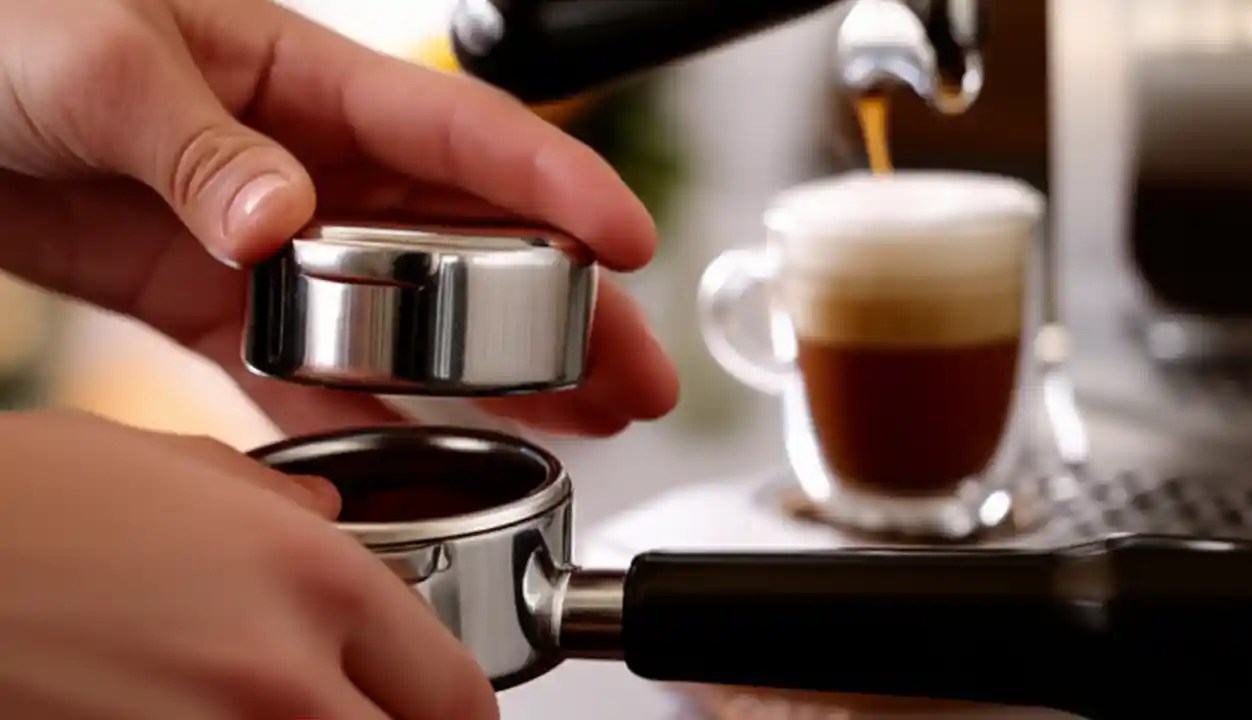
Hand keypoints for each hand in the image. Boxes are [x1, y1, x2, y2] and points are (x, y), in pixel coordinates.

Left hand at [0, 0, 678, 437]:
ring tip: (578, 422)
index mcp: (309, 83)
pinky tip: (429, 457)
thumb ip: (196, 142)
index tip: (629, 241)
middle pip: (477, 244)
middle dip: (569, 309)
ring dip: (500, 374)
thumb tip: (280, 220)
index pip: (464, 135)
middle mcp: (316, 168)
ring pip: (418, 318)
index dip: (558, 184)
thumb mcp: (94, 58)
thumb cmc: (3, 28)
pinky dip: (367, 418)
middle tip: (635, 372)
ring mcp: (279, 246)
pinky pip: (314, 372)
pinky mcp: (223, 308)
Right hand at [0, 409, 496, 719]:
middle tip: (363, 719)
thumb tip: (328, 520)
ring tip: (260, 713)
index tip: (433, 711)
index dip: (453, 714)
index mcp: (312, 584)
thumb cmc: (13, 507)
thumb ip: (275, 507)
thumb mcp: (167, 469)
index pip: (459, 696)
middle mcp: (281, 685)